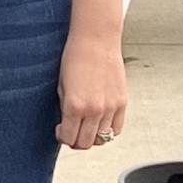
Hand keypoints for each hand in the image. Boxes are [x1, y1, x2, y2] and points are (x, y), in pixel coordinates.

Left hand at [55, 32, 126, 150]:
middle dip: (75, 141)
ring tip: (85, 127)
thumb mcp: (61, 85)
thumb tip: (66, 123)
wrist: (96, 40)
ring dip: (92, 137)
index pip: (68, 137)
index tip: (60, 131)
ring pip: (102, 139)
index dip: (62, 137)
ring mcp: (110, 108)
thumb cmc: (75, 57)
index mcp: (75, 106)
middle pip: (85, 143)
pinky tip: (100, 122)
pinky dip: (108, 131)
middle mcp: (94, 110)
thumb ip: (65, 108)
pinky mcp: (122, 103)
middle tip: (71, 132)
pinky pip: (116, 129)